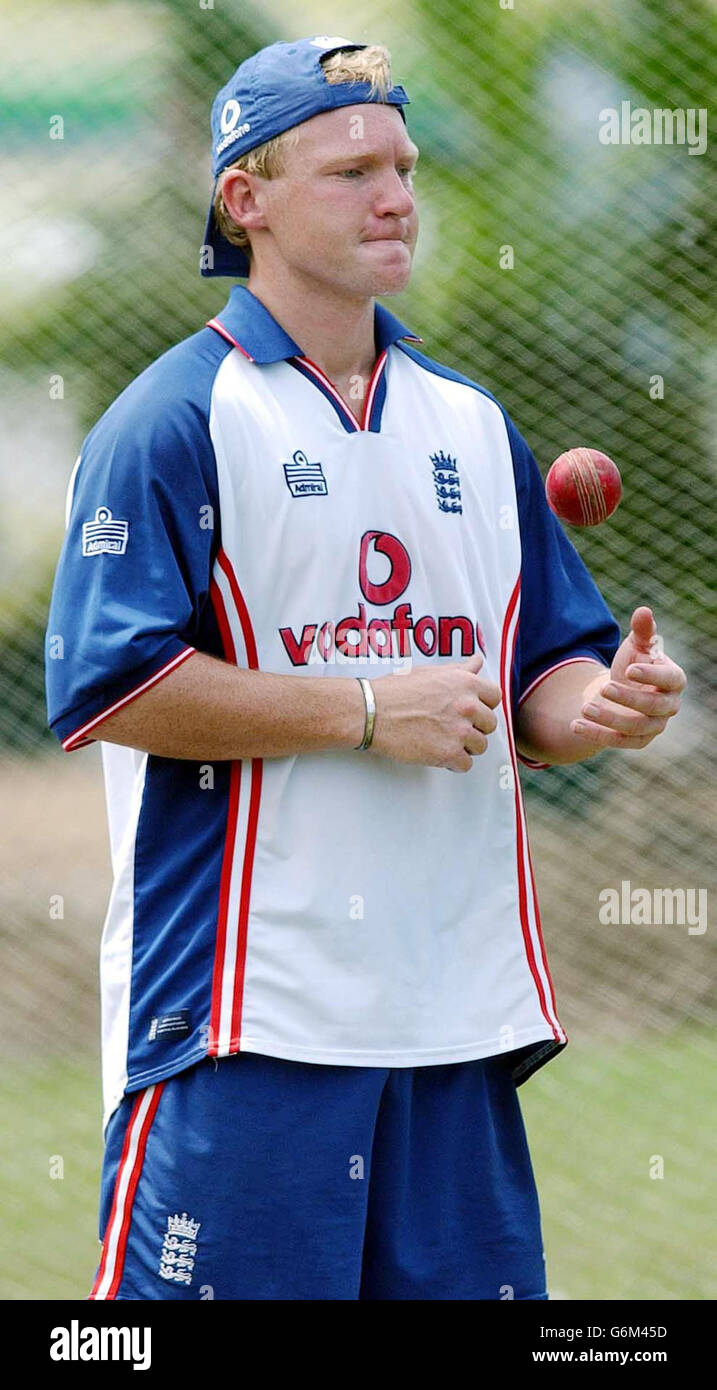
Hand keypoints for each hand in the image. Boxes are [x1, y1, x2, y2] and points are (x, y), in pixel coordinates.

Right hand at [369, 652, 501, 772]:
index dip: (484, 705)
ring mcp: (460, 731)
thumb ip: (459, 670)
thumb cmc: (395, 690)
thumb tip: (476, 663)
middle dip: (474, 727)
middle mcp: (468, 706)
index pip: (495, 697)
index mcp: (466, 684)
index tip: (472, 711)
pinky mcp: (448, 753)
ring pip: (479, 746)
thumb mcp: (431, 672)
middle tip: (454, 727)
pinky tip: (439, 754)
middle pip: (490, 724)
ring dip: (465, 746)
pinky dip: (454, 763)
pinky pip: (465, 764)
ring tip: (444, 741)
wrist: (372, 712)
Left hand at [571, 606, 685, 750]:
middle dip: (628, 698)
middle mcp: (669, 705)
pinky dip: (597, 735)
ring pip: (635, 728)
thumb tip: (643, 611)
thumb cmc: (633, 664)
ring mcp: (655, 726)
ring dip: (609, 719)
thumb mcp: (635, 646)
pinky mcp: (637, 741)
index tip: (629, 669)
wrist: (621, 691)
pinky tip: (575, 725)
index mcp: (674, 679)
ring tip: (584, 707)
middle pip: (653, 706)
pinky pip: (619, 742)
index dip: (652, 675)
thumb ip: (642, 630)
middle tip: (603, 688)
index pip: (669, 678)